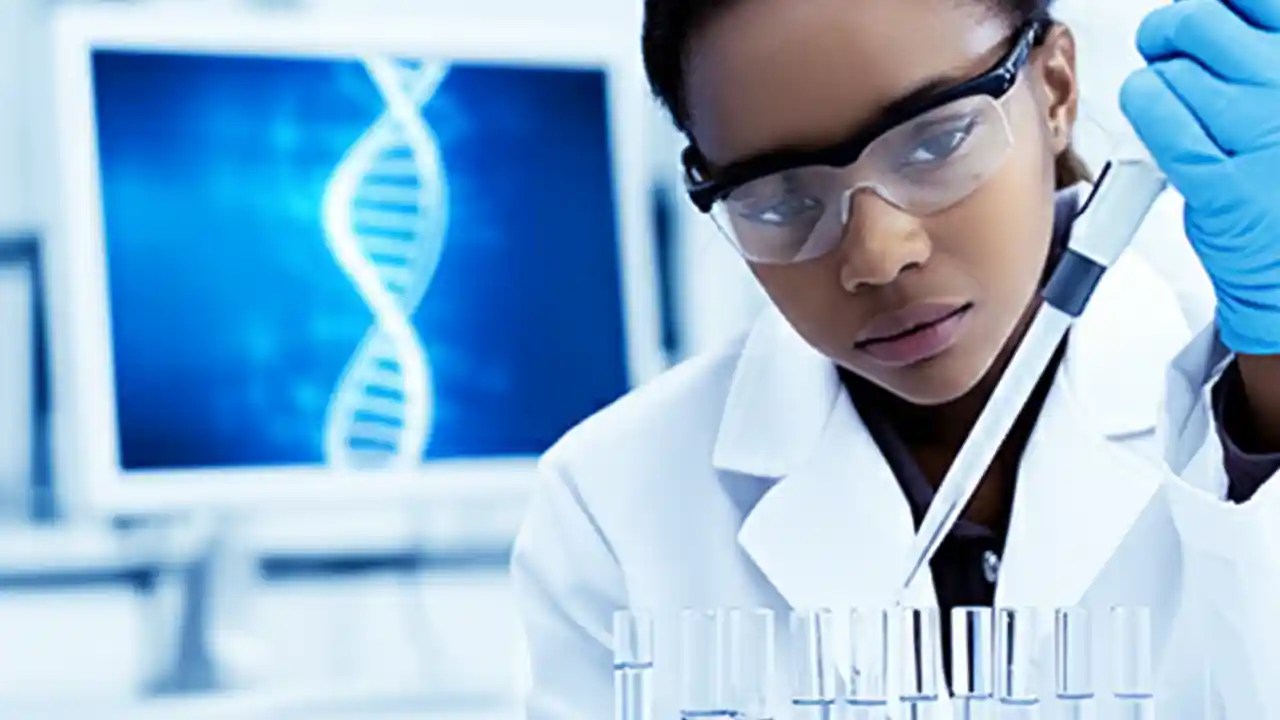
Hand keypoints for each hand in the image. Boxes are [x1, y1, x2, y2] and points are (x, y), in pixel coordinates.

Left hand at [1121, 0, 1279, 354]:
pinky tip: (1151, 113)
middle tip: (1165, 48)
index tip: (1203, 21)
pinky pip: (1159, 121)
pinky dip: (1143, 109)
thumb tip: (1203, 12)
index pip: (1251, 0)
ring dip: (1153, 81)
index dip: (1214, 6)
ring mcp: (1263, 137)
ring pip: (1171, 72)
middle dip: (1168, 32)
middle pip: (1199, 20)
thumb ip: (1256, 52)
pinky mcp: (1223, 184)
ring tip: (1168, 101)